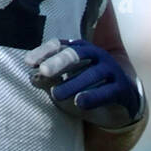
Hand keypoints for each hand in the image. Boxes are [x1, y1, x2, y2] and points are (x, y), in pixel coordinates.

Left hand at [26, 39, 143, 130]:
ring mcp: (111, 71)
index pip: (60, 46)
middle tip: (43, 72)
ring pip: (91, 74)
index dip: (44, 52)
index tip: (29, 63)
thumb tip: (32, 78)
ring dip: (73, 84)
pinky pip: (107, 92)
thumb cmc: (89, 90)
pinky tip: (80, 102)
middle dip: (58, 63)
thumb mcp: (67, 85)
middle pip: (75, 55)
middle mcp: (97, 55)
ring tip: (56, 95)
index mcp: (81, 50)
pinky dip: (93, 97)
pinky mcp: (122, 89)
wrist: (122, 105)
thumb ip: (51, 81)